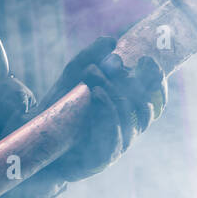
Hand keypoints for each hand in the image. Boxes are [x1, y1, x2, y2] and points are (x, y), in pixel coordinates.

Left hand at [41, 36, 167, 181]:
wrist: (40, 141)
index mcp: (128, 112)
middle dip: (132, 81)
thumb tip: (112, 41)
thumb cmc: (62, 109)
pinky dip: (108, 109)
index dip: (156, 79)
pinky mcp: (105, 157)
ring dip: (113, 91)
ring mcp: (119, 144)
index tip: (146, 59)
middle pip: (145, 104)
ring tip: (94, 75)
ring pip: (128, 115)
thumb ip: (90, 57)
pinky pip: (114, 132)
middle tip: (114, 63)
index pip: (154, 97)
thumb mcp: (73, 77)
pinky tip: (97, 94)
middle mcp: (129, 129)